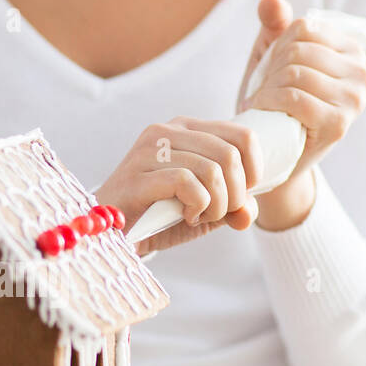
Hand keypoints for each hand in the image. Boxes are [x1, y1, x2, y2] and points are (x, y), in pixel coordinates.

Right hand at [96, 116, 261, 255]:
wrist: (112, 235)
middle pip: (230, 154)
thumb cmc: (158, 217)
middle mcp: (168, 130)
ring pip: (212, 170)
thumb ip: (233, 208)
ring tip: (200, 217)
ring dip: (217, 205)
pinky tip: (185, 216)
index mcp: (187, 129)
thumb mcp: (206, 211)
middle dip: (236, 194)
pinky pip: (187, 184)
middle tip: (218, 213)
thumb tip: (248, 214)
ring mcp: (150, 150)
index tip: (240, 196)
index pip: (242, 135)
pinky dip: (197, 206)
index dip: (253, 170)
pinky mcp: (139, 175)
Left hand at [238, 0, 365, 229]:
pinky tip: (265, 112)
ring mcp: (354, 100)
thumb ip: (274, 26)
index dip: (276, 48)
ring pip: (295, 74)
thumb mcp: (272, 58)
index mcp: (351, 51)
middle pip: (298, 51)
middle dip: (270, 71)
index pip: (303, 28)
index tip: (271, 70)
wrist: (273, 151)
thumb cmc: (273, 100)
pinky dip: (270, 103)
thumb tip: (270, 0)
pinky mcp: (339, 124)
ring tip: (262, 102)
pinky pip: (295, 98)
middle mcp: (361, 73)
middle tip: (262, 91)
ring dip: (266, 89)